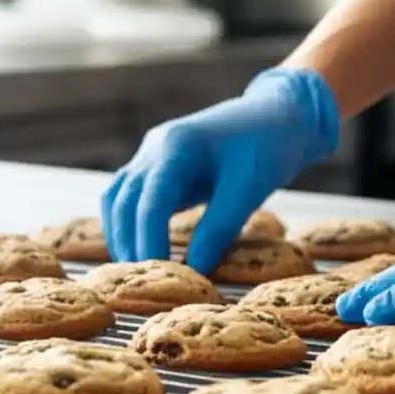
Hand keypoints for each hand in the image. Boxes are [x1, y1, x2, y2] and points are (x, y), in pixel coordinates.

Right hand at [101, 68, 339, 271]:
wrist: (276, 116)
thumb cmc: (267, 146)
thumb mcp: (249, 189)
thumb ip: (219, 228)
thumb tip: (195, 269)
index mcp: (177, 146)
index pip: (151, 201)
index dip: (149, 239)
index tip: (159, 272)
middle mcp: (155, 147)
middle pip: (124, 200)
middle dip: (129, 240)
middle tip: (143, 277)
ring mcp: (152, 153)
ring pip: (118, 196)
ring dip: (121, 231)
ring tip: (136, 267)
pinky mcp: (157, 164)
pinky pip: (130, 194)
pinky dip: (129, 220)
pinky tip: (140, 244)